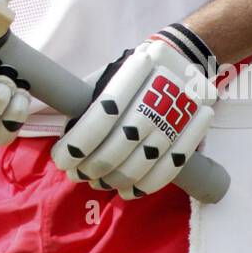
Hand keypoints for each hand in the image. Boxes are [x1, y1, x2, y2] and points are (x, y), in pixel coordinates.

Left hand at [50, 26, 217, 198]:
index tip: (61, 157)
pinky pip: (167, 171)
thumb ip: (88, 95)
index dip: (77, 145)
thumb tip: (65, 128)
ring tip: (95, 181)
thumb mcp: (109, 70)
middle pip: (118, 148)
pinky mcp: (190, 137)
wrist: (183, 61)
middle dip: (91, 167)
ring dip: (112, 180)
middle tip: (75, 173)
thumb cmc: (134, 69)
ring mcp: (175, 122)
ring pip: (140, 165)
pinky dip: (143, 187)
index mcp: (132, 79)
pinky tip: (125, 191)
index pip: (99, 120)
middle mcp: (156, 101)